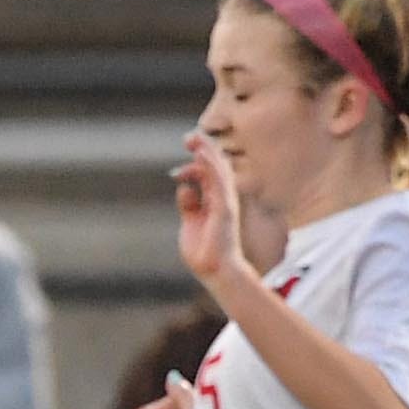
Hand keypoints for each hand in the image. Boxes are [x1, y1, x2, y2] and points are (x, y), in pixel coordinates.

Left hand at [174, 132, 252, 292]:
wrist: (215, 272)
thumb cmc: (204, 252)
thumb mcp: (190, 223)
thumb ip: (188, 205)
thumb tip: (184, 189)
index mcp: (215, 201)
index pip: (209, 173)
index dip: (198, 158)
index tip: (185, 149)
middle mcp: (222, 198)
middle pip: (215, 166)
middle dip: (203, 149)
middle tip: (188, 136)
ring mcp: (225, 202)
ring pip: (218, 170)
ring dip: (206, 152)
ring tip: (194, 138)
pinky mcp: (223, 209)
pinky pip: (218, 183)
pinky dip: (210, 167)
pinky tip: (201, 155)